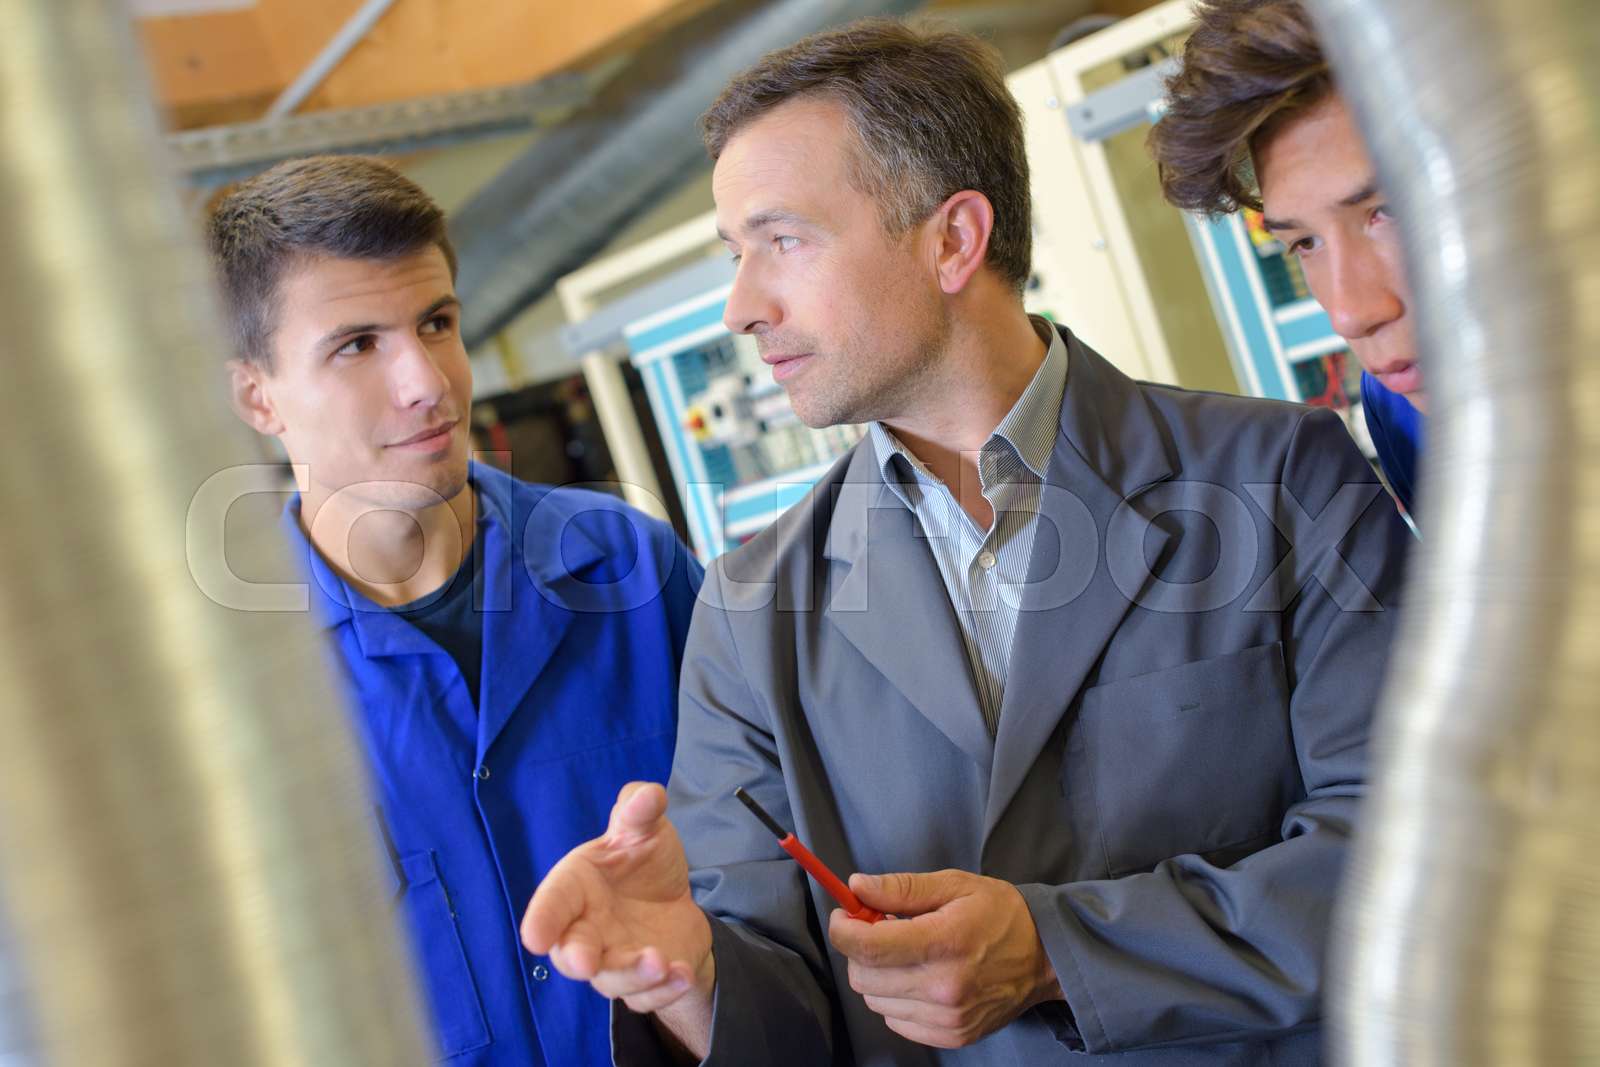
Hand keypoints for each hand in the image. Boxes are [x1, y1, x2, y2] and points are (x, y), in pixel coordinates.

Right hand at [521, 782, 713, 1017]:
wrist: (672, 899)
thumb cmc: (642, 860)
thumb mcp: (644, 828)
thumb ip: (640, 809)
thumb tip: (648, 795)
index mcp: (576, 887)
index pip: (552, 902)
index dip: (542, 918)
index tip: (534, 937)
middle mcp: (587, 928)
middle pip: (571, 953)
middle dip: (577, 959)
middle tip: (587, 963)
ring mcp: (612, 960)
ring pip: (612, 981)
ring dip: (633, 975)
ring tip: (662, 962)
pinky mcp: (641, 983)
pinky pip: (647, 997)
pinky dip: (664, 991)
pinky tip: (683, 972)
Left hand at [828, 869, 1060, 1048]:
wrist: (1045, 958)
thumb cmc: (1000, 914)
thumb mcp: (954, 885)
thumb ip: (902, 888)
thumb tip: (857, 887)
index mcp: (945, 942)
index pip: (869, 947)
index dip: (843, 930)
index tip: (843, 915)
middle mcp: (944, 987)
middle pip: (864, 977)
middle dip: (859, 950)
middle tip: (878, 929)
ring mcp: (948, 1018)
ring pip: (875, 1001)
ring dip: (878, 975)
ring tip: (905, 953)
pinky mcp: (951, 1036)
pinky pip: (896, 1021)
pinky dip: (896, 999)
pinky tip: (918, 977)